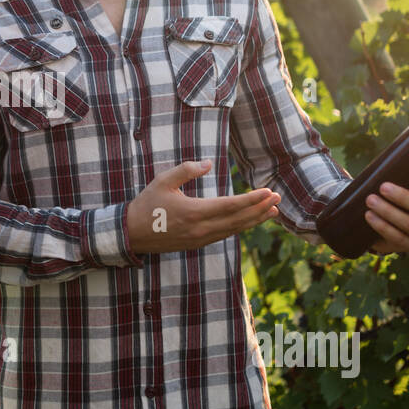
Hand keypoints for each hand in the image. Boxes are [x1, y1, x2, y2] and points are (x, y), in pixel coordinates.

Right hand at [125, 159, 280, 253]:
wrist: (131, 234)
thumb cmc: (147, 204)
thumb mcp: (163, 181)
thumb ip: (186, 170)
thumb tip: (208, 164)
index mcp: (193, 212)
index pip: (231, 206)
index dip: (252, 199)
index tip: (268, 191)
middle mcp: (200, 229)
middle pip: (238, 220)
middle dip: (260, 209)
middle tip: (278, 199)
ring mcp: (199, 239)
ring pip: (234, 230)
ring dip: (254, 220)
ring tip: (272, 211)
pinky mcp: (197, 244)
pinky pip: (224, 235)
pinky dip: (240, 227)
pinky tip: (249, 221)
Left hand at [365, 172, 408, 254]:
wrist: (379, 222)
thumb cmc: (390, 196)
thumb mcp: (395, 185)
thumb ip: (396, 176)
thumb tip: (385, 164)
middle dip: (402, 197)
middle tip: (383, 187)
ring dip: (388, 211)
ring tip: (371, 200)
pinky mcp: (407, 244)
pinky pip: (397, 237)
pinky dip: (382, 225)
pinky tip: (370, 215)